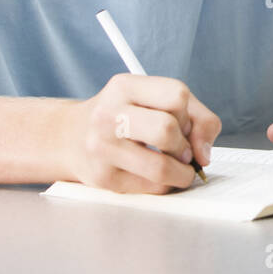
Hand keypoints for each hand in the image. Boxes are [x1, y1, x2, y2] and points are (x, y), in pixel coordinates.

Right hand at [63, 73, 220, 192]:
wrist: (68, 138)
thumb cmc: (121, 116)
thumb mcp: (151, 100)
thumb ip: (194, 115)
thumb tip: (204, 152)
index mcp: (124, 86)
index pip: (177, 94)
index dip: (190, 114)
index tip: (185, 126)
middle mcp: (108, 114)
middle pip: (167, 130)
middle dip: (184, 145)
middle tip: (182, 150)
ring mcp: (101, 148)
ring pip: (161, 167)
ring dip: (182, 172)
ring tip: (178, 167)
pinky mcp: (102, 178)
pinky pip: (152, 187)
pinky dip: (166, 184)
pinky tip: (158, 175)